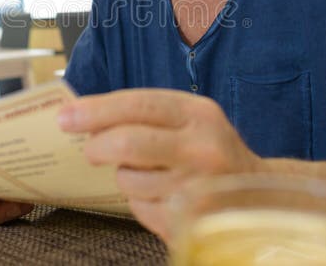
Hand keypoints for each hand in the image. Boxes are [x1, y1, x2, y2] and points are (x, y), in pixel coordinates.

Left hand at [57, 89, 263, 240]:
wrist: (259, 199)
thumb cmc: (211, 151)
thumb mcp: (191, 120)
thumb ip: (146, 113)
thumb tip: (83, 115)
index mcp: (200, 115)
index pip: (139, 104)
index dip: (97, 110)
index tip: (66, 117)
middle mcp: (202, 150)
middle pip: (127, 143)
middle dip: (97, 146)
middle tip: (90, 150)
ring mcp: (195, 189)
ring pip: (129, 180)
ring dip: (125, 177)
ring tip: (146, 173)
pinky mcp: (187, 222)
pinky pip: (139, 207)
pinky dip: (139, 200)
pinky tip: (161, 194)